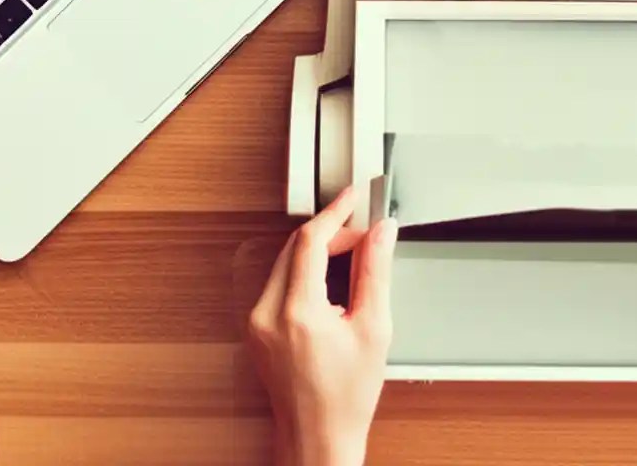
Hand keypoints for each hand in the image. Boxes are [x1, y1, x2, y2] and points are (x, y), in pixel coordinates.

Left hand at [248, 188, 399, 465]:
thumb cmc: (345, 398)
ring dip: (317, 253)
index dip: (335, 212)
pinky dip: (305, 274)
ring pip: (285, 263)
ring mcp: (257, 322)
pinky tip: (330, 285)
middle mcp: (268, 314)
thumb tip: (381, 234)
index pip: (311, 241)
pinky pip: (278, 284)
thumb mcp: (374, 330)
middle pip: (295, 248)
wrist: (317, 438)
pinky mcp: (256, 329)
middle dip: (331, 234)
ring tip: (351, 261)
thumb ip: (375, 273)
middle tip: (362, 236)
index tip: (353, 198)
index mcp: (298, 312)